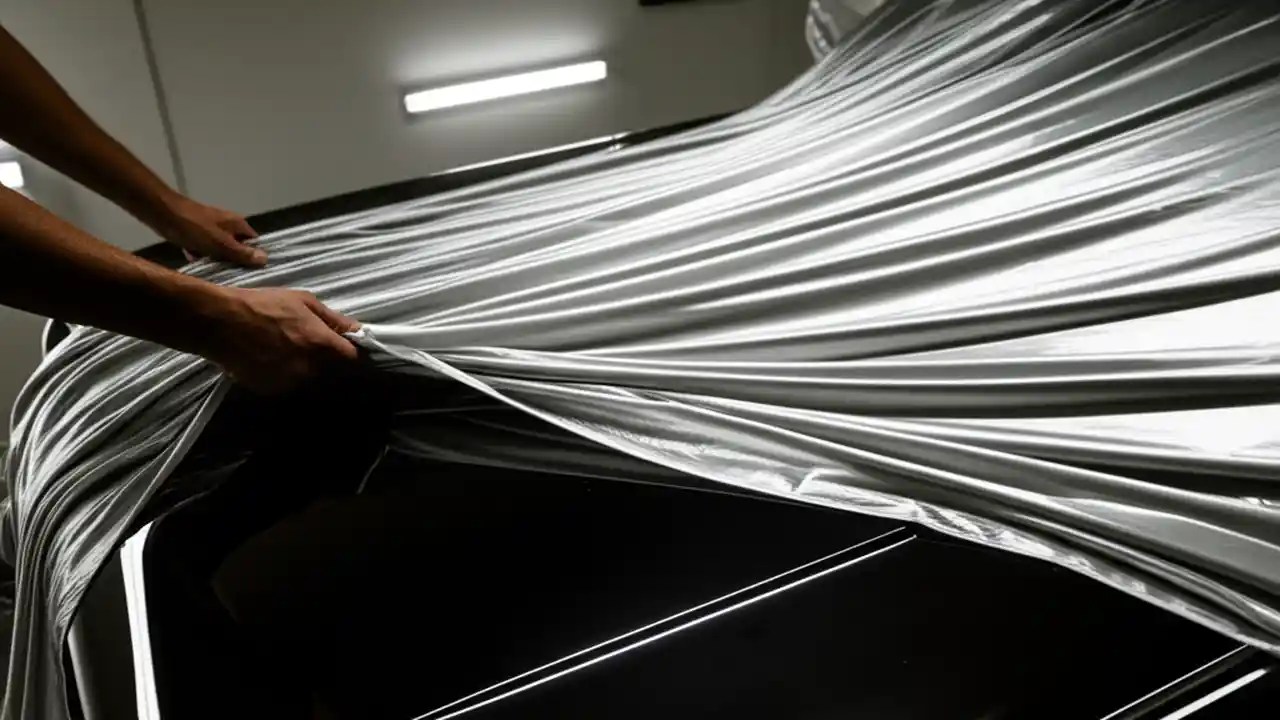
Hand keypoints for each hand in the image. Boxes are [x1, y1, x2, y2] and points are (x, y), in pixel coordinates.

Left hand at [151, 195, 266, 267]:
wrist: (162, 214)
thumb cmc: (194, 228)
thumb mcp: (221, 244)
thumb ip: (242, 253)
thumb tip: (266, 259)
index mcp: (238, 224)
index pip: (254, 242)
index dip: (254, 257)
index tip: (252, 273)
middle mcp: (228, 224)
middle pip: (237, 247)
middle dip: (233, 261)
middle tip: (231, 276)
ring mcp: (211, 228)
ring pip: (220, 249)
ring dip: (216, 259)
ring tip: (213, 272)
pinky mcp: (197, 231)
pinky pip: (204, 247)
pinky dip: (201, 255)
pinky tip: (196, 262)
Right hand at [199, 287, 360, 393]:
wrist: (219, 321)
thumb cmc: (262, 305)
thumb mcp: (302, 301)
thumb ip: (333, 319)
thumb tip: (359, 329)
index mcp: (320, 344)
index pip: (350, 358)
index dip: (349, 351)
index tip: (343, 346)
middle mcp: (308, 367)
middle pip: (327, 368)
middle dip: (320, 357)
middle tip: (300, 339)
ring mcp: (288, 381)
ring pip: (305, 377)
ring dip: (300, 366)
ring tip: (279, 347)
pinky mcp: (269, 390)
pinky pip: (284, 383)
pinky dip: (280, 373)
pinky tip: (266, 357)